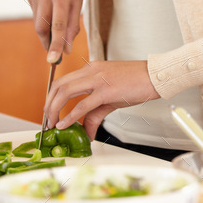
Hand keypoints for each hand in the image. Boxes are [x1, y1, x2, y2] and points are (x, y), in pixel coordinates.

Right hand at [25, 0, 87, 61]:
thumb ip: (73, 24)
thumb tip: (67, 49)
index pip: (58, 26)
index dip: (56, 45)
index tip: (53, 61)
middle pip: (41, 27)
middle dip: (48, 42)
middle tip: (55, 51)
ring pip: (37, 20)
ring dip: (47, 28)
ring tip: (57, 19)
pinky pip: (34, 11)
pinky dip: (43, 15)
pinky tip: (50, 6)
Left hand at [44, 60, 159, 139]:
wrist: (155, 77)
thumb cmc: (136, 83)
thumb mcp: (111, 98)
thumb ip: (95, 114)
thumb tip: (87, 133)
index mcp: (91, 69)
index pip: (63, 80)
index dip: (52, 97)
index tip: (49, 111)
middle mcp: (91, 71)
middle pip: (59, 85)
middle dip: (49, 104)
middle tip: (47, 120)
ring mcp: (98, 79)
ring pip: (65, 92)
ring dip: (55, 110)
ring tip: (52, 124)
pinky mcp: (106, 91)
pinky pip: (82, 104)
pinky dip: (70, 116)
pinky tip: (65, 125)